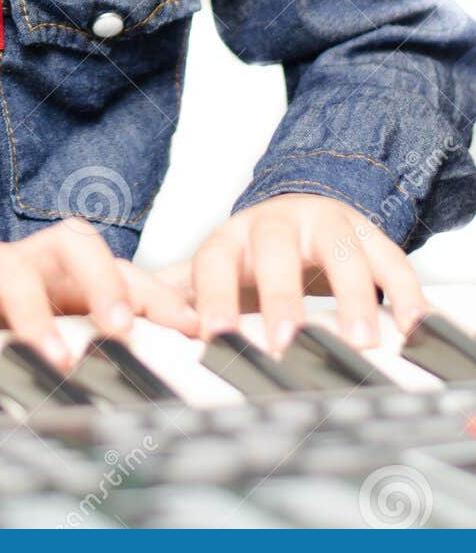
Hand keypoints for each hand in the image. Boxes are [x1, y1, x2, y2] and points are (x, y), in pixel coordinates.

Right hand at [0, 218, 199, 366]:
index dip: (157, 294)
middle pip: (74, 243)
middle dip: (105, 282)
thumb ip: (83, 342)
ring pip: (14, 268)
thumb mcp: (39, 325)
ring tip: (56, 359)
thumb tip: (146, 384)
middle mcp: (27, 261)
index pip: (117, 269)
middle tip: (123, 328)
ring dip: (38, 314)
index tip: (192, 330)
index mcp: (60, 275)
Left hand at [174, 194, 429, 350]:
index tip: (214, 336)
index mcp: (231, 238)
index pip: (214, 261)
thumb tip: (141, 321)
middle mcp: (276, 224)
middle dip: (281, 295)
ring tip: (361, 341)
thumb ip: (183, 296)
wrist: (298, 211)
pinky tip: (412, 323)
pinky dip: (404, 291)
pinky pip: (389, 257)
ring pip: (339, 251)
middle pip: (275, 250)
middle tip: (286, 340)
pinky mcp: (366, 232)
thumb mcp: (217, 270)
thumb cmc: (251, 255)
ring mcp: (325, 223)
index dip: (212, 296)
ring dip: (352, 296)